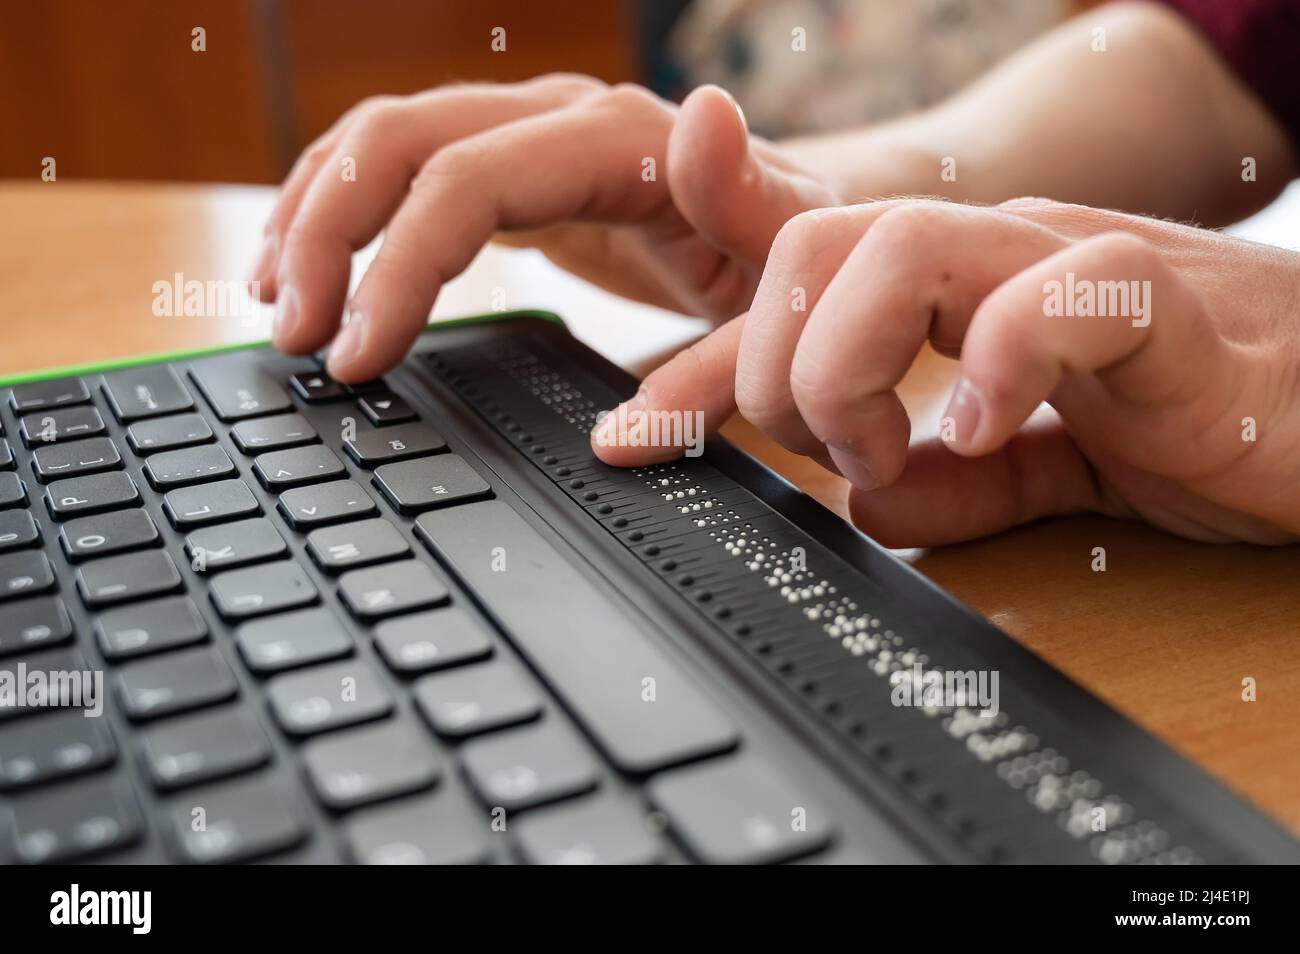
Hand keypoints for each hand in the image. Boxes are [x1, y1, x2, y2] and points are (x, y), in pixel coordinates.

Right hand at [252, 75, 838, 380]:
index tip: (357, 356)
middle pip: (403, 139)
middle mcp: (565, 117)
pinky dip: (348, 209)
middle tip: (295, 339)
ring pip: (386, 138)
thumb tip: (617, 434)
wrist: (805, 219)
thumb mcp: (780, 309)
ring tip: (275, 300)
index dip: (401, 266)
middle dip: (329, 234)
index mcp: (625, 141)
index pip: (471, 180)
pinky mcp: (516, 167)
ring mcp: (534, 134)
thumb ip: (717, 367)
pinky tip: (317, 264)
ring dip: (316, 212)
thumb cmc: (797, 261)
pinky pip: (407, 165)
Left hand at [593, 198, 1299, 546]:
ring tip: (881, 453)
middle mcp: (998, 257)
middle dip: (775, 363)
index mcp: (956, 290)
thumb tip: (868, 508)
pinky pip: (1060, 296)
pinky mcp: (1164, 307)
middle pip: (815, 243)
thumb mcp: (1044, 461)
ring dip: (850, 364)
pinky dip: (993, 364)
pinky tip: (975, 430)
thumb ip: (956, 480)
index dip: (695, 368)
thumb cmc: (1198, 414)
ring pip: (904, 244)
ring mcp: (1073, 269)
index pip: (791, 296)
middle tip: (824, 454)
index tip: (629, 439)